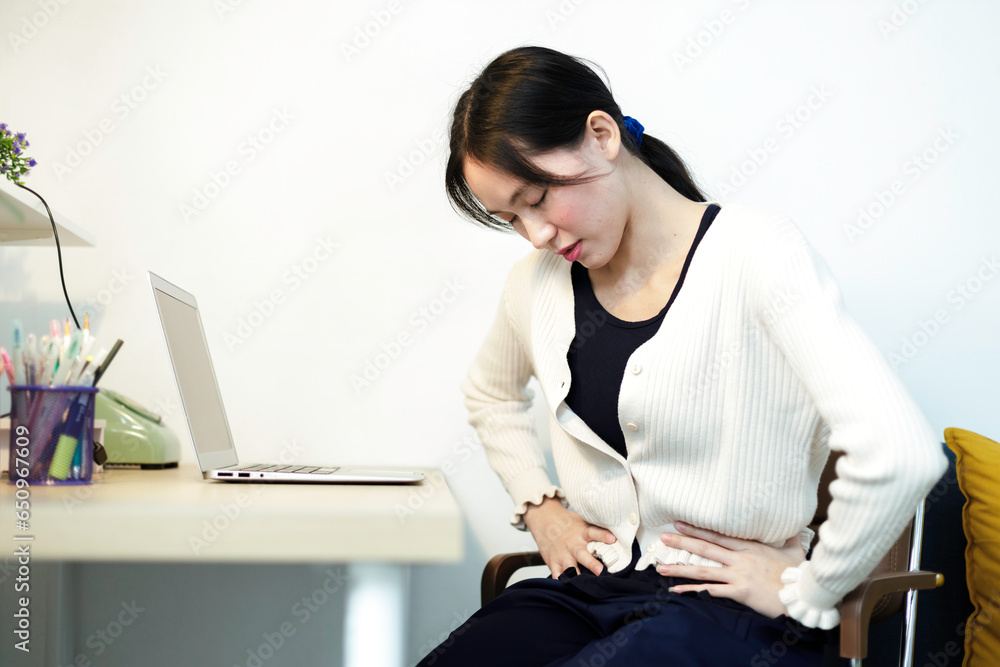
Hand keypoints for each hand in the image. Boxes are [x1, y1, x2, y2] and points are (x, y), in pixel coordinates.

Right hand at [522, 497, 616, 577]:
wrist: (544, 519)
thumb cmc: (569, 524)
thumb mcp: (583, 521)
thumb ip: (597, 530)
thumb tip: (621, 534)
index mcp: (582, 532)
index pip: (594, 532)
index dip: (603, 535)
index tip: (613, 539)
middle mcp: (573, 544)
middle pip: (582, 554)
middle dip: (591, 563)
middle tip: (600, 570)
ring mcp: (562, 554)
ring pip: (570, 567)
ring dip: (577, 576)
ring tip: (582, 585)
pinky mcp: (553, 562)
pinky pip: (557, 574)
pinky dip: (561, 582)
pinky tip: (566, 589)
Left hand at [655, 521, 805, 618]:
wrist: (803, 594)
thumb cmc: (798, 574)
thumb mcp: (794, 550)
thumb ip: (788, 537)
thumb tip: (791, 524)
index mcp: (750, 547)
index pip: (718, 535)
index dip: (698, 529)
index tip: (680, 524)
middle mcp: (740, 559)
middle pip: (705, 548)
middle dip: (682, 542)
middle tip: (663, 538)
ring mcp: (738, 575)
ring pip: (704, 570)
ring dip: (681, 568)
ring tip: (662, 568)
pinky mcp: (739, 592)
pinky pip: (711, 590)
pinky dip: (693, 591)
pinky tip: (678, 590)